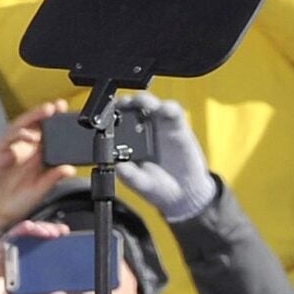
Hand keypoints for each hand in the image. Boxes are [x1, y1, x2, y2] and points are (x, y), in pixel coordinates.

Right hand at [0, 104, 75, 246]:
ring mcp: (9, 151)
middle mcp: (24, 150)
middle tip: (58, 105)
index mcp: (37, 156)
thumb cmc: (16, 202)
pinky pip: (5, 142)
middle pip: (34, 126)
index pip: (48, 134)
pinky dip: (17, 137)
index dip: (57, 123)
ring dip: (32, 118)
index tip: (68, 113)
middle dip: (45, 114)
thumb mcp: (41, 190)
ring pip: (20, 129)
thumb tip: (70, 169)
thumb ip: (53, 178)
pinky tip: (27, 137)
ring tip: (46, 112)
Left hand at [115, 95, 215, 222]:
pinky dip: (170, 108)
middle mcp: (144, 132)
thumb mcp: (142, 185)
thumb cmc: (160, 188)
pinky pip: (174, 113)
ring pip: (153, 106)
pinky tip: (166, 110)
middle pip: (133, 109)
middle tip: (123, 102)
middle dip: (127, 102)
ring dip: (147, 100)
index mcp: (129, 144)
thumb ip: (131, 176)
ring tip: (143, 102)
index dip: (111, 115)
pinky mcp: (178, 128)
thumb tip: (118, 167)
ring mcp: (161, 128)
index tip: (106, 113)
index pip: (117, 124)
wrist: (186, 193)